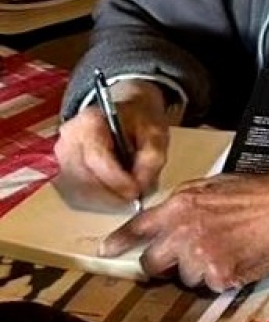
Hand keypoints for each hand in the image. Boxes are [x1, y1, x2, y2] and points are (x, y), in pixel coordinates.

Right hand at [54, 80, 170, 209]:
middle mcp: (67, 140)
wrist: (123, 118)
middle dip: (111, 195)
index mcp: (88, 122)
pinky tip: (114, 198)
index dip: (115, 179)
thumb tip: (141, 186)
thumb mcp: (154, 132)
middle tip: (134, 199)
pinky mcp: (62, 174)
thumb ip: (151, 158)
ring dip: (104, 201)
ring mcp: (61, 159)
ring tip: (126, 197)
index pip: (95, 158)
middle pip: (82, 178)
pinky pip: (75, 197)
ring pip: (76, 192)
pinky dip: (97, 203)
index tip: (135, 191)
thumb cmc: (137, 123)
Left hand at [100, 170, 268, 291]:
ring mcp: (200, 257)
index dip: (120, 242)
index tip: (108, 252)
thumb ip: (187, 202)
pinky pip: (211, 286)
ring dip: (200, 270)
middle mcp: (183, 232)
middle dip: (163, 263)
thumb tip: (169, 218)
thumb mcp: (218, 185)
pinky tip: (242, 260)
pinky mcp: (220, 277)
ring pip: (184, 277)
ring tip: (229, 251)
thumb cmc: (265, 193)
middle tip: (184, 258)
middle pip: (151, 262)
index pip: (138, 228)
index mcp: (181, 205)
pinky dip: (224, 278)